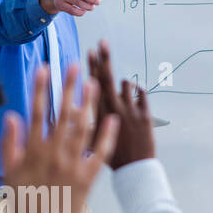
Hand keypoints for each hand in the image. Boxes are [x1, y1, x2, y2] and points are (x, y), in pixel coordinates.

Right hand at [2, 63, 118, 212]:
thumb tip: (13, 116)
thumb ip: (10, 145)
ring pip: (82, 128)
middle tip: (74, 66)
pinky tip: (112, 119)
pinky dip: (106, 136)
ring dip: (89, 104)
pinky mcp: (88, 179)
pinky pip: (99, 153)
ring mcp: (72, 166)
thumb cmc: (23, 208)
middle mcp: (54, 156)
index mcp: (33, 153)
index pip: (37, 113)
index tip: (44, 68)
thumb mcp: (9, 176)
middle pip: (63, 114)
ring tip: (93, 84)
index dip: (40, 89)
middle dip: (68, 87)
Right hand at [86, 39, 156, 168]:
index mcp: (99, 115)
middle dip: (104, 58)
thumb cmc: (111, 158)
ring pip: (125, 84)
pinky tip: (134, 90)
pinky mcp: (145, 115)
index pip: (93, 86)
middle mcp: (114, 109)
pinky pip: (142, 94)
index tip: (89, 52)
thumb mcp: (91, 141)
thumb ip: (82, 125)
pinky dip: (137, 90)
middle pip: (107, 79)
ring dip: (122, 83)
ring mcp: (130, 111)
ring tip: (119, 90)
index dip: (92, 67)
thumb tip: (66, 117)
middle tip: (102, 42)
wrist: (134, 170)